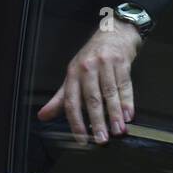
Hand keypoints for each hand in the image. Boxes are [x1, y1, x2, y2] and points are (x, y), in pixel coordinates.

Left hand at [37, 22, 140, 144]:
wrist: (114, 32)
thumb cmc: (91, 57)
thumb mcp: (73, 75)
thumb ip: (60, 98)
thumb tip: (43, 116)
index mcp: (72, 74)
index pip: (71, 101)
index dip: (75, 122)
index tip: (81, 139)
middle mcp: (87, 68)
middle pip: (92, 99)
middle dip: (97, 121)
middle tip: (101, 140)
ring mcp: (105, 64)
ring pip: (110, 93)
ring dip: (115, 114)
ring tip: (118, 131)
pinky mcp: (121, 62)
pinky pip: (124, 85)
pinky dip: (127, 101)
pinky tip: (129, 116)